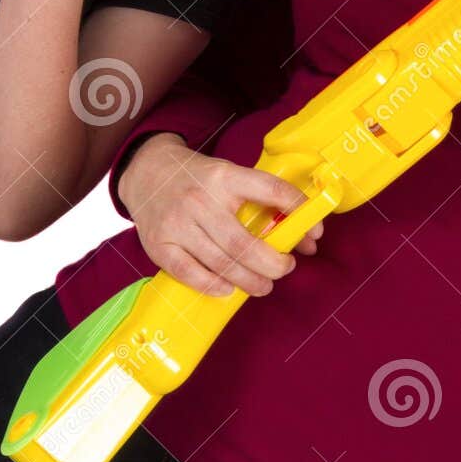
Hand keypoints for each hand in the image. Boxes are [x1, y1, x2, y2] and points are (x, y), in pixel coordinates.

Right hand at [118, 133, 324, 297]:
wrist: (147, 172)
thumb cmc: (197, 179)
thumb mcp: (228, 176)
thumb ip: (261, 202)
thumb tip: (305, 237)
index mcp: (224, 177)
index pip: (269, 189)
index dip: (297, 209)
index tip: (313, 230)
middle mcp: (200, 200)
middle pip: (244, 243)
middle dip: (274, 264)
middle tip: (286, 268)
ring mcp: (177, 224)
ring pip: (221, 263)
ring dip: (250, 281)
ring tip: (264, 284)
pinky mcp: (159, 245)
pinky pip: (190, 273)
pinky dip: (213, 286)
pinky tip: (229, 289)